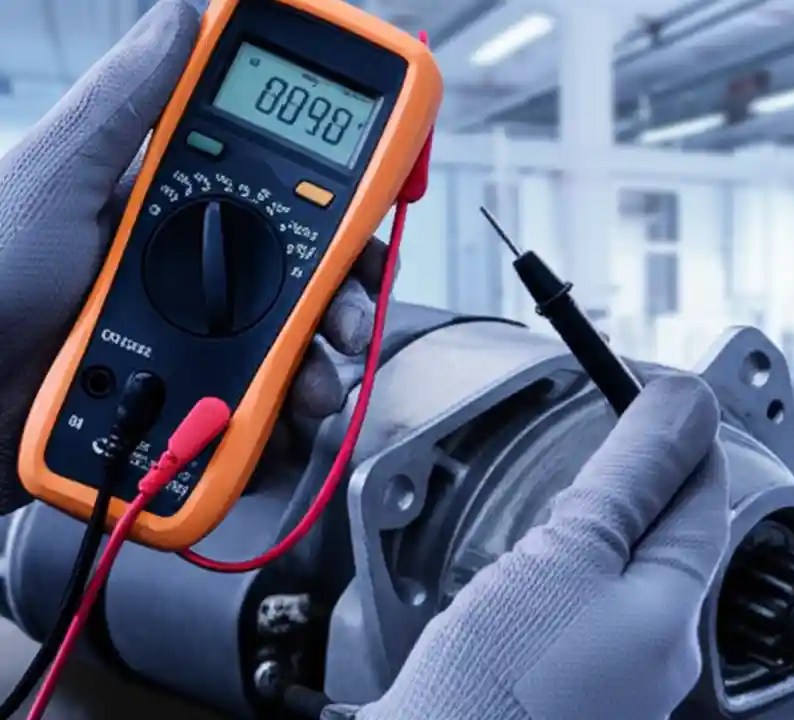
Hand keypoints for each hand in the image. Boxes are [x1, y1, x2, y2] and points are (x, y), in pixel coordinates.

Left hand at [0, 0, 385, 512]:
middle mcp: (194, 273)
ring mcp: (193, 343)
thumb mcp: (53, 178)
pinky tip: (270, 432)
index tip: (384, 194)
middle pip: (307, 277)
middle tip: (352, 315)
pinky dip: (278, 431)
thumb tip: (183, 17)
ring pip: (295, 352)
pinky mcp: (188, 408)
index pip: (280, 188)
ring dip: (322, 371)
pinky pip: (260, 418)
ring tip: (310, 392)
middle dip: (346, 295)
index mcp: (171, 207)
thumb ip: (124, 105)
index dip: (341, 192)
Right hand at [356, 375, 729, 719]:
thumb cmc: (495, 690)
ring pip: (613, 579)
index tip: (657, 400)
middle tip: (597, 440)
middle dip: (632, 486)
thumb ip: (631, 476)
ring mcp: (606, 682)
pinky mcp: (555, 695)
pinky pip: (571, 618)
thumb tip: (689, 403)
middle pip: (661, 541)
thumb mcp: (570, 554)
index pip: (705, 502)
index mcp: (673, 617)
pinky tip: (512, 582)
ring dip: (585, 534)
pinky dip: (550, 582)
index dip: (683, 442)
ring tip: (547, 511)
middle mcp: (651, 656)